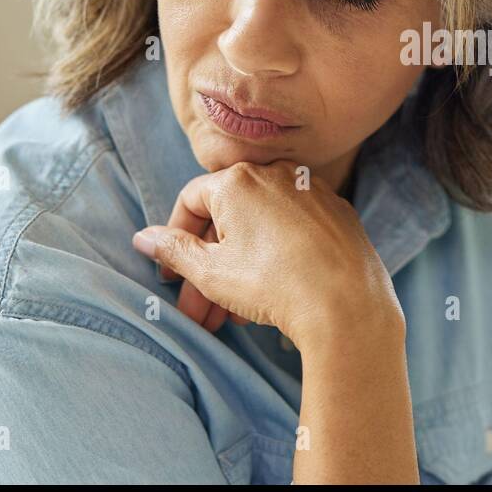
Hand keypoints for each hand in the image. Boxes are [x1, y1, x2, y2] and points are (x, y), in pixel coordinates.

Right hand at [132, 160, 399, 347]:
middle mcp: (277, 174)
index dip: (175, 238)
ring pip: (262, 228)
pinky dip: (277, 257)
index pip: (192, 200)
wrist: (346, 305)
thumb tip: (145, 238)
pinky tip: (270, 297)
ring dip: (239, 268)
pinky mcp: (339, 213)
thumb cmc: (273, 284)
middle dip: (207, 268)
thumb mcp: (210, 272)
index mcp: (239, 180)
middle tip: (197, 310)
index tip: (171, 275)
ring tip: (229, 317)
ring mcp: (312, 192)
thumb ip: (173, 250)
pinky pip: (295, 231)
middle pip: (228, 219)